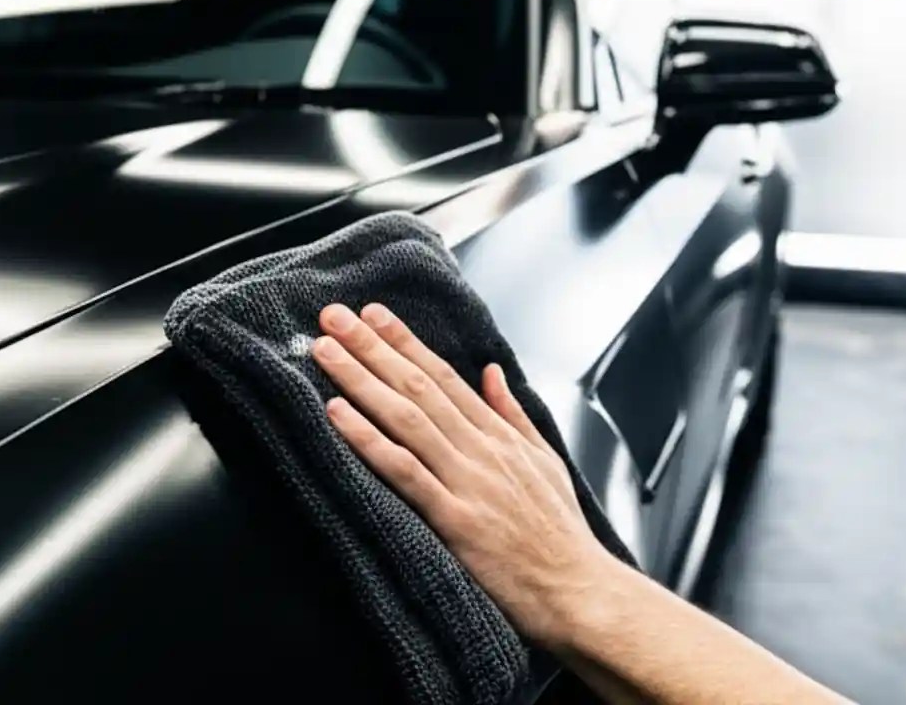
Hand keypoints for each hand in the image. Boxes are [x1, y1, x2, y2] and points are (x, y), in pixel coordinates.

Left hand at [311, 302, 620, 649]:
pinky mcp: (455, 519)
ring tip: (325, 351)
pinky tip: (339, 415)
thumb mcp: (545, 462)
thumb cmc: (561, 536)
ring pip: (406, 418)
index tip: (372, 314)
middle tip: (333, 316)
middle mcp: (481, 450)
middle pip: (418, 386)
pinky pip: (404, 471)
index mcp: (499, 437)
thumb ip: (513, 415)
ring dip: (361, 380)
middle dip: (372, 347)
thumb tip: (492, 372)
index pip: (443, 376)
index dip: (404, 342)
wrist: (579, 592)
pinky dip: (369, 439)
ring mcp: (468, 482)